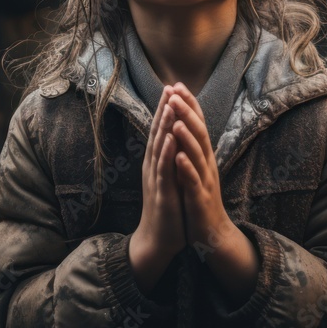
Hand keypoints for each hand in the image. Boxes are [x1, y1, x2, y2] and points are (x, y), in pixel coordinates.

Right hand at [129, 86, 185, 293]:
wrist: (158, 241)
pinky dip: (167, 152)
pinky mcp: (161, 194)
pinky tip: (172, 138)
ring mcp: (156, 180)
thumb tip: (173, 137)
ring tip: (170, 104)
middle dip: (164, 110)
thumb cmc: (166, 209)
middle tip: (168, 87)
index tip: (172, 87)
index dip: (165, 109)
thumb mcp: (168, 179)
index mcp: (156, 163)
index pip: (161, 131)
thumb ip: (169, 158)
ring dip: (164, 125)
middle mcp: (153, 167)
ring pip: (159, 148)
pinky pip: (164, 170)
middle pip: (158, 134)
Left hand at [168, 83, 257, 302]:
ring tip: (175, 118)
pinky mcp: (200, 199)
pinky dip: (186, 167)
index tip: (176, 84)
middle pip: (199, 133)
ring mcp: (205, 181)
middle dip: (186, 112)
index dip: (189, 104)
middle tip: (174, 91)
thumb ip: (192, 147)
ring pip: (197, 154)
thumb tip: (183, 122)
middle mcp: (207, 164)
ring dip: (186, 135)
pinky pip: (193, 181)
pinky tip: (178, 156)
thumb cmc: (199, 199)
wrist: (211, 233)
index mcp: (203, 156)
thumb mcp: (196, 169)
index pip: (197, 124)